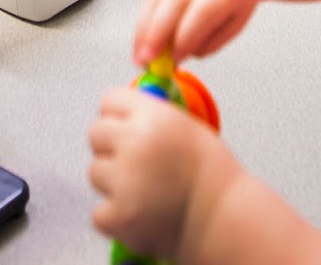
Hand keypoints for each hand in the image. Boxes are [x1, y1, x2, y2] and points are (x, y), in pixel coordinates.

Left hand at [88, 87, 235, 260]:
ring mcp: (123, 180)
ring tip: (145, 190)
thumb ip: (152, 116)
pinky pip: (98, 211)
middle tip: (135, 163)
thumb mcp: (187, 127)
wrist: (225, 220)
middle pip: (96, 133)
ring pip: (95, 172)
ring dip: (113, 182)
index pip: (110, 100)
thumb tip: (125, 113)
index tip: (123, 126)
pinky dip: (115, 216)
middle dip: (111, 147)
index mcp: (154, 118)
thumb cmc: (214, 178)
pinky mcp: (118, 214)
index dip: (118, 115)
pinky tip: (140, 212)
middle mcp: (135, 143)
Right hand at [133, 0, 263, 66]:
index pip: (202, 11)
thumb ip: (211, 41)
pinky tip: (143, 32)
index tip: (176, 57)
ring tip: (139, 51)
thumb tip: (181, 56)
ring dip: (143, 26)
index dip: (186, 35)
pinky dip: (144, 14)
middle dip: (156, 32)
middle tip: (147, 58)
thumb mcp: (236, 21)